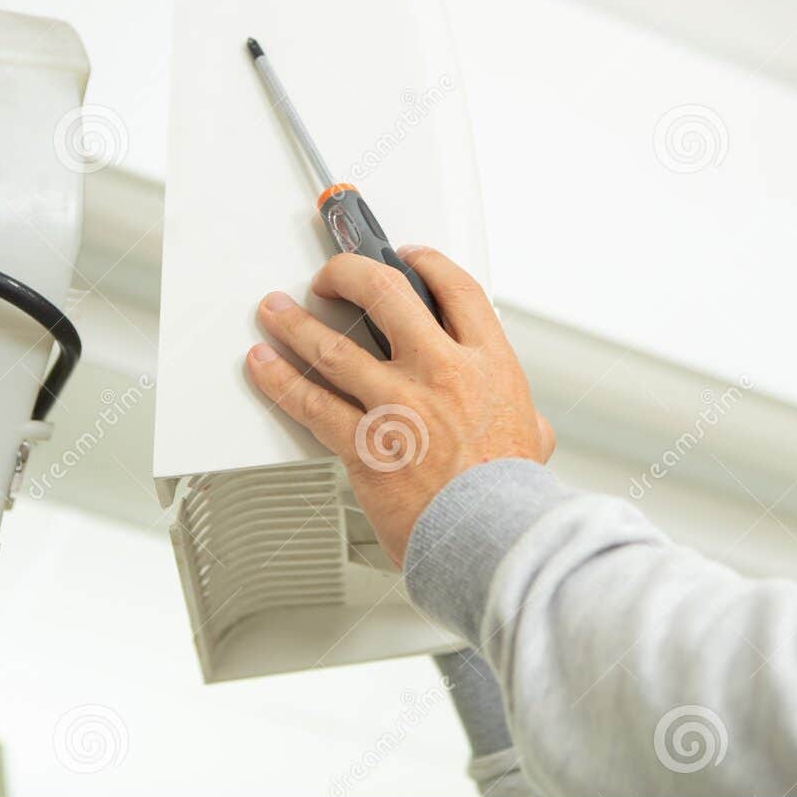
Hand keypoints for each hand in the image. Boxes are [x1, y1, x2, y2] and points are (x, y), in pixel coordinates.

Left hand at [245, 246, 554, 564]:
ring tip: (274, 311)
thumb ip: (525, 419)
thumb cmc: (509, 496)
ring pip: (332, 346)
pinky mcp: (364, 441)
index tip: (406, 257)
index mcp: (487, 363)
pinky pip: (309, 402)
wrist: (491, 539)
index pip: (454, 287)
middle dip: (348, 272)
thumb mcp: (533, 439)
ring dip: (294, 323)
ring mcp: (398, 404)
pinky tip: (264, 364)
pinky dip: (279, 379)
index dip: (424, 262)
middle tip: (331, 276)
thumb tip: (530, 427)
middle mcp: (440, 372)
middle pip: (384, 293)